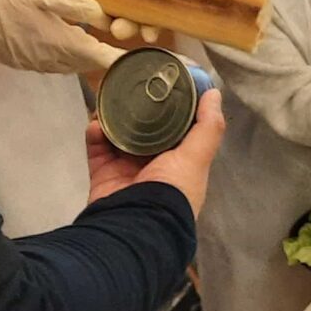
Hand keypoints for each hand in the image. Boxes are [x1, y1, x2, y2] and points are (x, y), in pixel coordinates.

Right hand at [0, 0, 124, 74]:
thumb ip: (76, 5)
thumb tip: (104, 16)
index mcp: (61, 42)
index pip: (102, 58)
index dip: (123, 59)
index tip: (141, 58)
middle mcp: (52, 60)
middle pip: (90, 63)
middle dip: (108, 55)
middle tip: (123, 38)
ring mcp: (38, 64)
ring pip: (74, 63)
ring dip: (88, 54)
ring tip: (102, 38)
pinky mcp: (26, 63)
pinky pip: (56, 62)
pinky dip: (70, 53)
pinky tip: (69, 38)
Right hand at [84, 87, 225, 215]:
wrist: (135, 224)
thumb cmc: (172, 190)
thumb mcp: (197, 158)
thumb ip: (207, 127)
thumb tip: (214, 93)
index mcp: (180, 165)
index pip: (178, 132)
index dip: (174, 110)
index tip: (168, 85)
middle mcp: (154, 168)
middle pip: (146, 132)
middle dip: (141, 111)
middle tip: (136, 87)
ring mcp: (126, 172)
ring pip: (119, 136)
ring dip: (115, 118)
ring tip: (112, 99)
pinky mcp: (103, 175)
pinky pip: (97, 148)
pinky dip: (96, 133)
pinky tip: (97, 122)